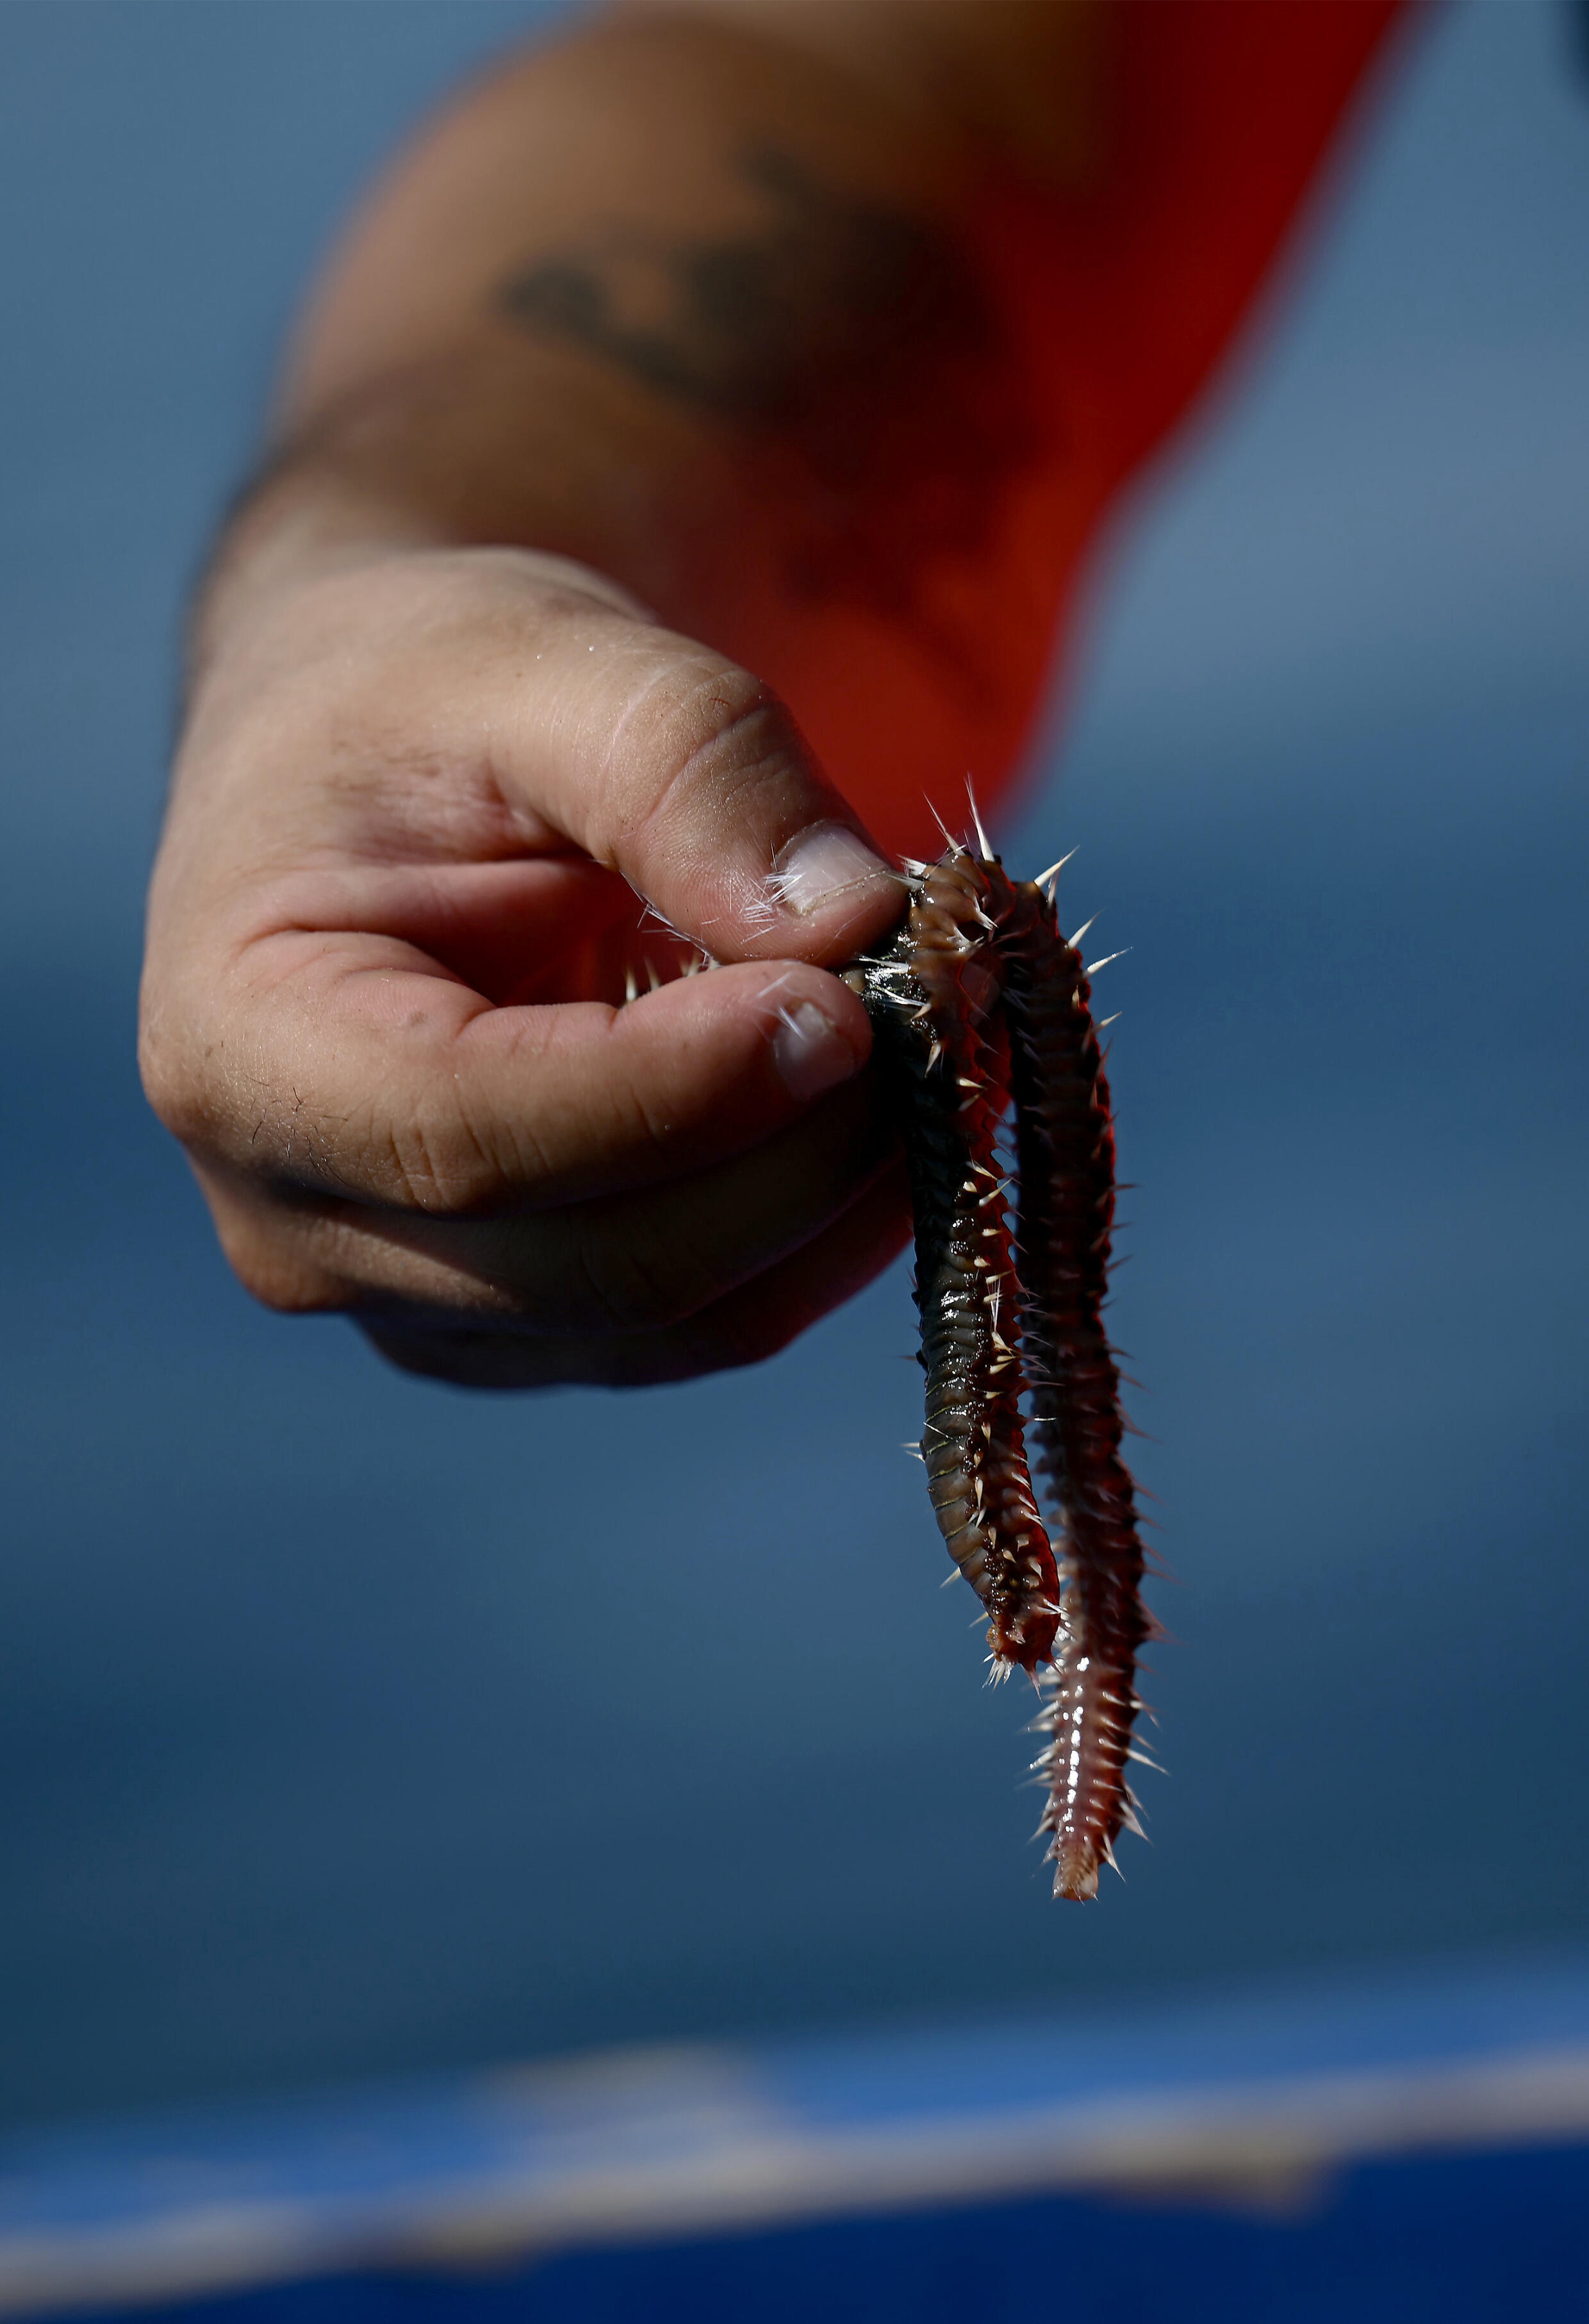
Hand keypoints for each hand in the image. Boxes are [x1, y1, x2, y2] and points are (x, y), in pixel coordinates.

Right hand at [140, 543, 910, 1385]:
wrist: (383, 780)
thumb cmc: (430, 703)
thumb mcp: (543, 657)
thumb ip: (685, 763)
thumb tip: (852, 921)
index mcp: (244, 1047)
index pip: (467, 1135)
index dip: (680, 1091)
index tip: (848, 998)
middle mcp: (300, 1219)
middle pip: (608, 1263)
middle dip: (807, 1140)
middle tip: (947, 991)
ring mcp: (422, 1303)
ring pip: (690, 1316)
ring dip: (848, 1189)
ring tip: (933, 1025)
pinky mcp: (534, 1326)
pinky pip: (721, 1320)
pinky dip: (832, 1222)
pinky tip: (882, 1097)